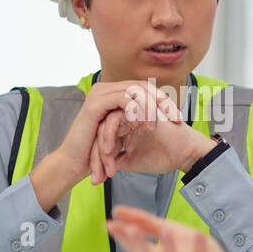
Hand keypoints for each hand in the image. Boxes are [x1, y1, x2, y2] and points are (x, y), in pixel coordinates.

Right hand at [30, 82, 181, 210]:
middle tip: (176, 119)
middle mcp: (106, 89)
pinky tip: (146, 122)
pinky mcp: (95, 103)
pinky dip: (137, 109)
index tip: (178, 119)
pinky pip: (123, 99)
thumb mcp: (122, 135)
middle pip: (142, 87)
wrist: (74, 164)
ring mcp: (100, 94)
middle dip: (163, 102)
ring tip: (161, 123)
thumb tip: (161, 118)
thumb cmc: (97, 153)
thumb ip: (136, 122)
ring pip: (135, 90)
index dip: (163, 102)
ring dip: (152, 106)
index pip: (144, 90)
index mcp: (113, 94)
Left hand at [95, 87, 216, 176]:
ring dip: (101, 146)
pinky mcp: (135, 109)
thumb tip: (99, 169)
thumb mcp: (131, 162)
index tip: (98, 179)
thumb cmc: (163, 156)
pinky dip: (110, 134)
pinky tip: (111, 150)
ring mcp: (130, 113)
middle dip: (96, 156)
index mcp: (124, 128)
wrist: (183, 152)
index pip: (102, 141)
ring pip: (104, 124)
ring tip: (105, 165)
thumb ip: (115, 161)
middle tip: (97, 177)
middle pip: (99, 132)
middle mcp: (125, 119)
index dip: (97, 160)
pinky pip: (115, 117)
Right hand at [106, 205, 252, 251]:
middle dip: (138, 245)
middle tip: (127, 229)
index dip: (123, 238)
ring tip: (165, 230)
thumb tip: (118, 212)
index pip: (136, 250)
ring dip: (169, 249)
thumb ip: (147, 223)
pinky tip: (198, 234)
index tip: (109, 224)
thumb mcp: (172, 233)